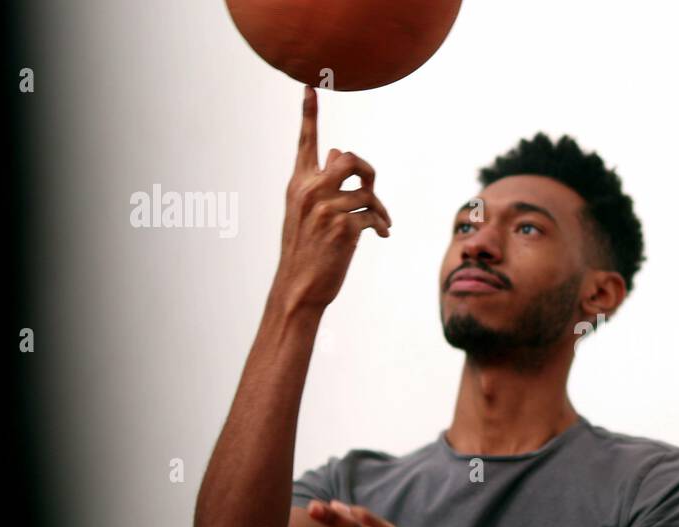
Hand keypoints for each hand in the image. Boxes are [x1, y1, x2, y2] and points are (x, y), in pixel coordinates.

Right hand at [273, 85, 392, 312]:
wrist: (299, 287)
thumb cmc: (306, 249)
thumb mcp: (307, 212)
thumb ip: (321, 181)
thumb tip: (335, 150)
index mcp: (298, 183)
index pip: (306, 142)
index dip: (309, 113)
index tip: (310, 86)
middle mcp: (309, 191)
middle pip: (349, 158)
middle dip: (368, 171)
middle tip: (371, 189)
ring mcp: (326, 208)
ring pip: (366, 190)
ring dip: (378, 207)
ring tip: (379, 221)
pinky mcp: (343, 227)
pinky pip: (373, 215)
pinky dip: (380, 225)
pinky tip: (380, 235)